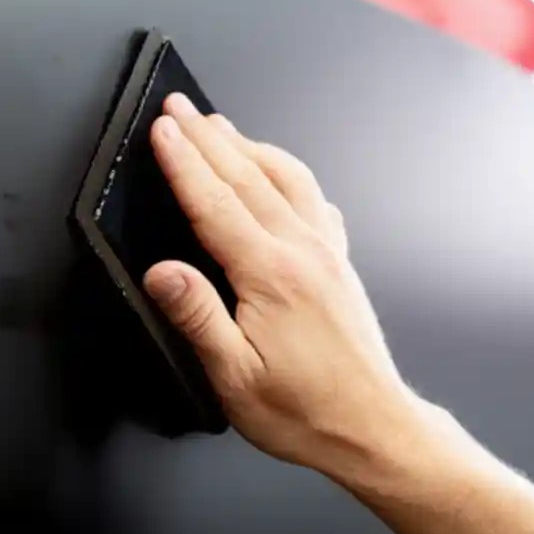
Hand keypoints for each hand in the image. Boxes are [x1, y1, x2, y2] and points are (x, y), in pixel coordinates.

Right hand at [144, 93, 421, 472]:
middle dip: (207, 137)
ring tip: (219, 125)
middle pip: (247, 177)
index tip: (161, 129)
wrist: (373, 428)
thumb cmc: (304, 411)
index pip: (215, 203)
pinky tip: (280, 174)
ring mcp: (326, 252)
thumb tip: (162, 271)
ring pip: (286, 178)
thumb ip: (197, 317)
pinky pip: (314, 199)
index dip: (183, 162)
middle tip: (179, 106)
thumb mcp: (233, 378)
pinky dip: (289, 173)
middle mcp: (303, 251)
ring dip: (248, 146)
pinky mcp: (339, 263)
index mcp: (271, 275)